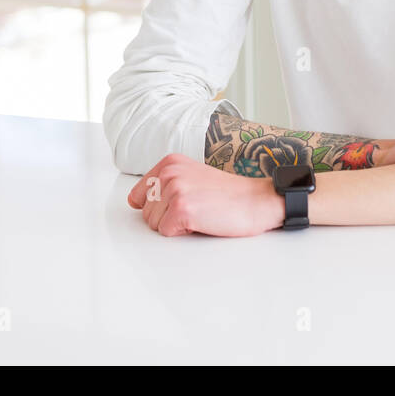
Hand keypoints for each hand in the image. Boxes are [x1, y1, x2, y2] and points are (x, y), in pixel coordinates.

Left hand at [127, 153, 283, 236]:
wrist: (256, 200)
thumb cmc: (228, 195)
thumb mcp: (192, 177)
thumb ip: (165, 185)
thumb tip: (138, 202)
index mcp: (170, 163)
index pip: (138, 195)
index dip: (157, 207)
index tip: (179, 203)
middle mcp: (170, 173)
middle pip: (145, 212)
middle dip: (166, 217)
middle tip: (195, 208)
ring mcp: (176, 190)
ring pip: (154, 224)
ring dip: (175, 225)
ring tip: (200, 213)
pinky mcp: (182, 209)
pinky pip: (166, 232)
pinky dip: (183, 232)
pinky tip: (202, 220)